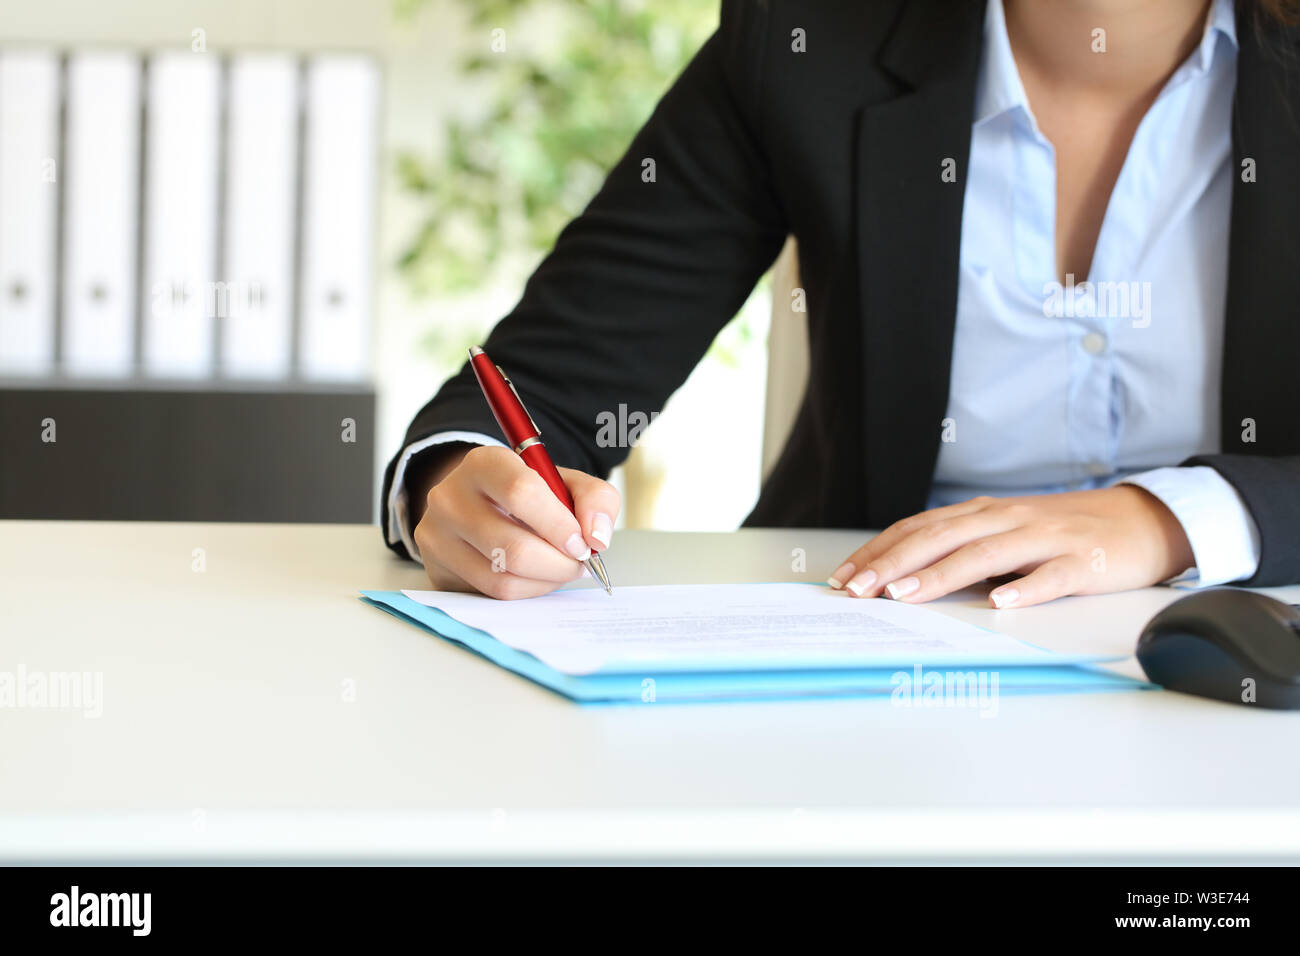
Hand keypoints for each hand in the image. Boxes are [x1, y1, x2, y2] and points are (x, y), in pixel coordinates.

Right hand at [412, 445, 619, 599]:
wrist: (479, 506)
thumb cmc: (528, 495)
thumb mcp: (565, 482)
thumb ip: (595, 499)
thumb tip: (596, 538)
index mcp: (484, 463)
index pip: (521, 493)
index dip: (559, 525)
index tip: (582, 543)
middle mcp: (450, 497)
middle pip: (513, 547)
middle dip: (559, 564)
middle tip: (578, 563)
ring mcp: (437, 535)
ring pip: (501, 578)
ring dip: (545, 582)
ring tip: (560, 569)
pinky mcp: (436, 568)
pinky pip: (490, 594)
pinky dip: (525, 592)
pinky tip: (536, 577)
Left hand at [827, 486, 1194, 607]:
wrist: (1140, 521)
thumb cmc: (1061, 534)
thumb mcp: (1004, 535)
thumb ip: (961, 548)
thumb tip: (900, 577)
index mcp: (983, 513)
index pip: (919, 528)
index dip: (879, 551)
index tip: (844, 577)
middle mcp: (1007, 519)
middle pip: (941, 538)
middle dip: (894, 564)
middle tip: (859, 590)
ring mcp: (1046, 538)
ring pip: (986, 554)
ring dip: (942, 574)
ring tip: (906, 595)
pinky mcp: (1084, 561)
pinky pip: (1052, 576)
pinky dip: (1027, 589)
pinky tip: (1003, 604)